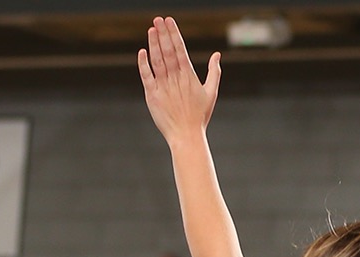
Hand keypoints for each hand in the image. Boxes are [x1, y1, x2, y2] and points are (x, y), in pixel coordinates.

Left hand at [139, 18, 220, 145]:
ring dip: (153, 43)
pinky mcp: (152, 94)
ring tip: (151, 29)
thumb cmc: (200, 116)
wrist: (186, 135)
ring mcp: (162, 86)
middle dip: (162, 33)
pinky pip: (146, 75)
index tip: (169, 21)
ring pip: (156, 60)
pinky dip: (143, 62)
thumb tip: (217, 54)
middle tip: (158, 19)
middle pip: (167, 50)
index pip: (180, 49)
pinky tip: (142, 51)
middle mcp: (175, 78)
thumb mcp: (211, 92)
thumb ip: (214, 72)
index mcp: (189, 76)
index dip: (173, 33)